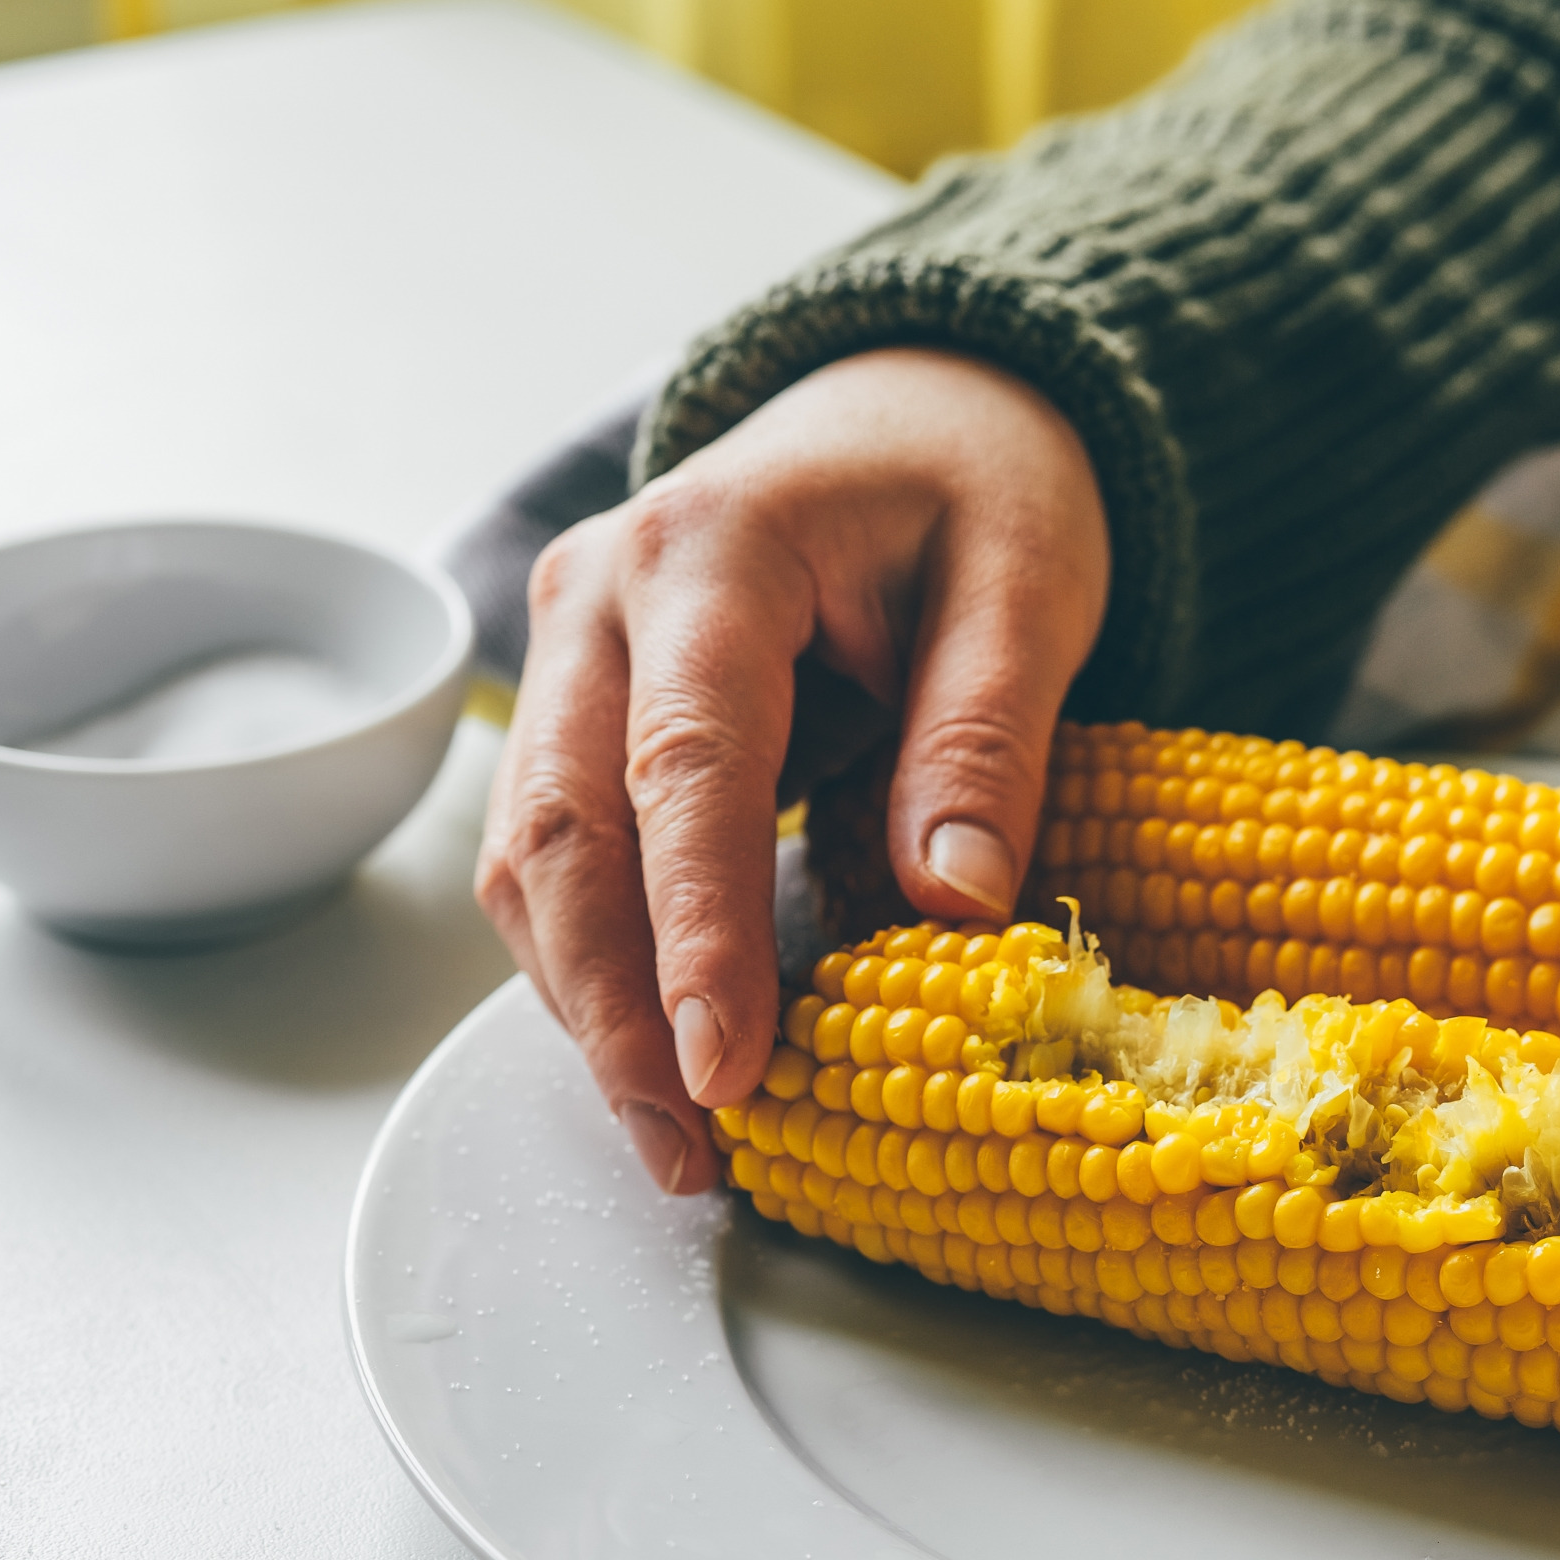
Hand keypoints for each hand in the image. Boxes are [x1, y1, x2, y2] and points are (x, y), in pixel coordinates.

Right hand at [477, 348, 1110, 1190]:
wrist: (907, 410)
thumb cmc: (974, 490)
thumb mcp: (1027, 583)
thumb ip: (987, 734)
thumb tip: (956, 900)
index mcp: (712, 552)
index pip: (686, 767)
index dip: (698, 931)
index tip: (726, 1067)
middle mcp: (598, 598)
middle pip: (565, 831)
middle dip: (615, 1008)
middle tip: (688, 1148)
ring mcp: (567, 654)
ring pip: (532, 860)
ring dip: (589, 1009)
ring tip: (677, 1144)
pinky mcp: (573, 711)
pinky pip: (556, 857)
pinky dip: (597, 967)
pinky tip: (662, 1062)